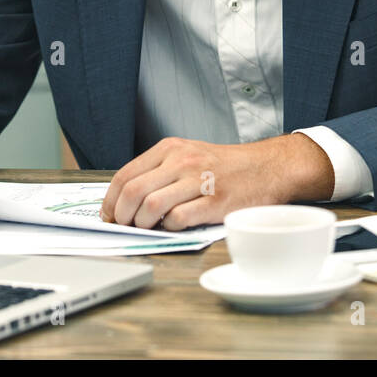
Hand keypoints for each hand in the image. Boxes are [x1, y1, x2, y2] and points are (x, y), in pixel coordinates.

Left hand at [99, 134, 334, 230]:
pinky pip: (179, 219)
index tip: (110, 215)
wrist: (266, 167)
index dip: (111, 201)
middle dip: (123, 216)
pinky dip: (170, 228)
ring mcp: (199, 181)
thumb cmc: (224, 166)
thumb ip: (159, 171)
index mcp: (170, 148)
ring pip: (151, 206)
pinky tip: (175, 225)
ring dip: (144, 224)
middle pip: (134, 192)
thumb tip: (125, 199)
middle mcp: (182, 161)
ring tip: (150, 227)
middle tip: (126, 226)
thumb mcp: (187, 154)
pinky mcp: (215, 202)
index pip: (125, 175)